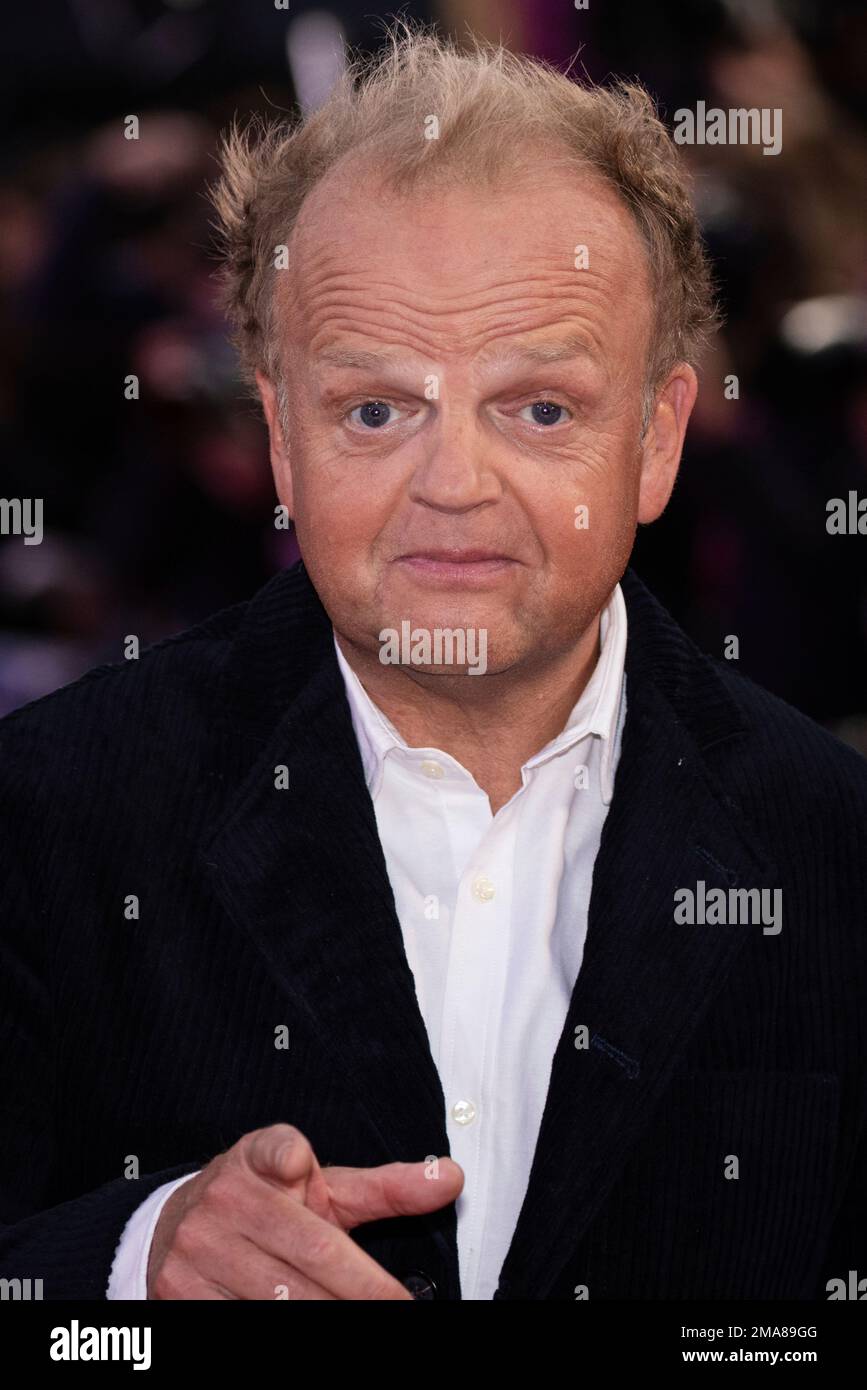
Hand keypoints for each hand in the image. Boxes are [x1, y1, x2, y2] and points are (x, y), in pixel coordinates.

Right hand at [147, 1123, 463, 1299]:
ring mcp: (197, 1249)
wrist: (178, 1227)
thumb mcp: (319, 1185)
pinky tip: (314, 1327)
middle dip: (361, 1289)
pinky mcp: (181, 1294)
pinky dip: (282, 1327)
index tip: (309, 1174)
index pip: (282, 1153)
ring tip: (367, 1321)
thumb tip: (451, 1179)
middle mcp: (224, 1198)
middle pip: (307, 1251)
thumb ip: (385, 1188)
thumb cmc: (268, 1204)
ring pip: (276, 1298)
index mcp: (257, 1159)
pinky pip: (243, 1319)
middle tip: (399, 1307)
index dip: (294, 1161)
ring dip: (328, 1314)